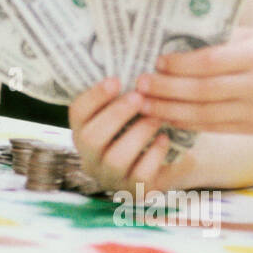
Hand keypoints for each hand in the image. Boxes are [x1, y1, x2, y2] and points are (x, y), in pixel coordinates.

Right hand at [68, 77, 174, 192]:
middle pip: (91, 138)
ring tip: (156, 117)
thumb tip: (132, 62)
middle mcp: (91, 158)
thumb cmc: (148, 126)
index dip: (94, 97)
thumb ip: (126, 92)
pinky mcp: (134, 191)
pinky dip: (154, 153)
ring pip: (115, 158)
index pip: (77, 114)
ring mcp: (111, 178)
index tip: (116, 80)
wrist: (174, 159)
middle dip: (116, 114)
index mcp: (84, 132)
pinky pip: (140, 174)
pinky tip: (164, 139)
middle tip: (139, 97)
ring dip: (138, 133)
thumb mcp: (133, 110)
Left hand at [134, 28, 252, 134]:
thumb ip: (217, 40)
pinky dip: (189, 123)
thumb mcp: (250, 35)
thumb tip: (172, 45)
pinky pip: (215, 128)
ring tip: (145, 105)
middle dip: (167, 91)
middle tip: (140, 86)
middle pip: (203, 92)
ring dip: (170, 111)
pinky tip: (168, 117)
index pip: (211, 63)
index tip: (157, 62)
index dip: (181, 65)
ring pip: (206, 116)